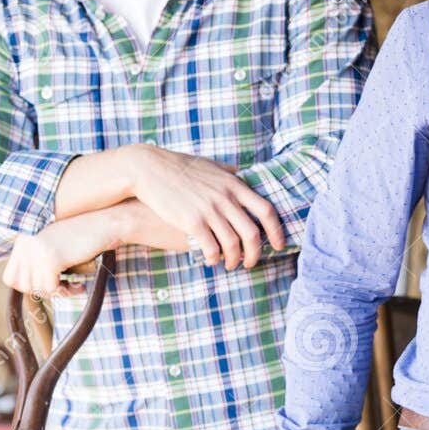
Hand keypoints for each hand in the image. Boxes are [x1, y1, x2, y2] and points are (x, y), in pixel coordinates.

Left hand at [2, 206, 126, 296]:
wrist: (104, 225)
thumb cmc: (83, 238)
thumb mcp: (53, 246)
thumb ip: (36, 261)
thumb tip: (27, 289)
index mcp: (22, 241)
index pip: (10, 278)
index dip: (28, 286)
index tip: (47, 285)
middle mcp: (25, 245)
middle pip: (22, 286)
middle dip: (43, 291)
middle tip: (63, 287)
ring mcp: (36, 251)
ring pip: (37, 289)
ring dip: (57, 293)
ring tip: (73, 286)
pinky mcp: (51, 259)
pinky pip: (52, 288)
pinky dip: (67, 292)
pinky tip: (80, 286)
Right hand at [127, 144, 285, 269]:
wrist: (149, 168)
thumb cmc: (179, 166)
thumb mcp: (210, 164)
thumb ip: (228, 172)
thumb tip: (242, 173)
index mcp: (234, 184)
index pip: (266, 210)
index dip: (277, 231)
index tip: (279, 244)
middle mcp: (226, 197)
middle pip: (253, 233)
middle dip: (256, 254)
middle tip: (251, 263)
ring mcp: (209, 210)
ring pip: (233, 244)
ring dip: (234, 260)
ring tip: (231, 265)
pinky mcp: (191, 221)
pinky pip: (211, 248)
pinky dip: (214, 259)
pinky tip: (211, 261)